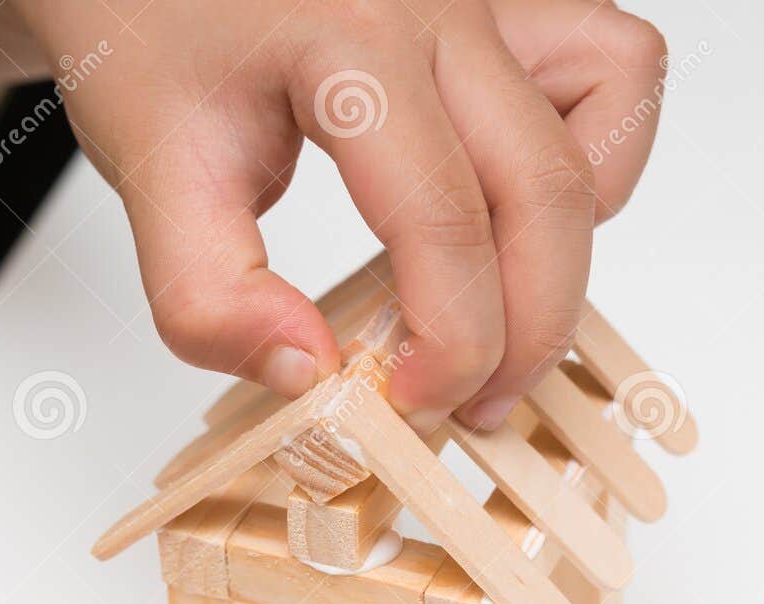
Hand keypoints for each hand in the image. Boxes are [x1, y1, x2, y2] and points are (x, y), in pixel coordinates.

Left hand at [9, 0, 668, 429]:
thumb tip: (311, 375)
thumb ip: (209, 294)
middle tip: (473, 401)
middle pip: (547, 192)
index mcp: (348, 42)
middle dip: (528, 329)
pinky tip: (525, 206)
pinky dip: (603, 150)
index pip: (444, 221)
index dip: (450, 345)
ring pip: (607, 117)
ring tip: (507, 304)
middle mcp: (438, 7)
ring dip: (572, 240)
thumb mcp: (148, 169)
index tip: (414, 404)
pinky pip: (615, 64)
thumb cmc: (150, 29)